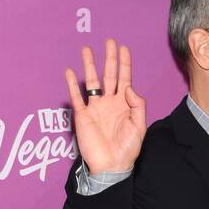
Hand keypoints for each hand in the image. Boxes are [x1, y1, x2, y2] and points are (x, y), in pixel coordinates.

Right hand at [64, 39, 145, 173]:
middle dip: (109, 58)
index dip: (124, 63)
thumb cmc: (127, 149)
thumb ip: (137, 105)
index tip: (123, 48)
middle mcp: (109, 103)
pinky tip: (70, 71)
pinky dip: (72, 84)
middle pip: (109, 75)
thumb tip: (128, 86)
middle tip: (109, 42)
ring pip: (92, 82)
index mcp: (124, 104)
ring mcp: (95, 108)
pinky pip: (77, 97)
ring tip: (86, 50)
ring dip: (89, 66)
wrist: (111, 166)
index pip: (124, 79)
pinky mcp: (83, 116)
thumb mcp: (139, 126)